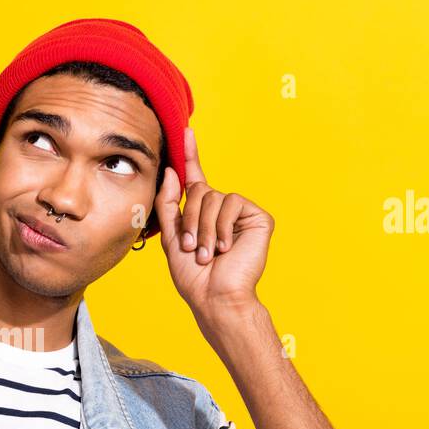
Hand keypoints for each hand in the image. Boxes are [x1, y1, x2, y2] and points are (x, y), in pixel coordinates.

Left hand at [153, 126, 274, 319]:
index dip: (190, 156)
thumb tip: (174, 171)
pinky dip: (223, 226)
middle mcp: (223, 210)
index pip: (196, 179)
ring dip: (205, 228)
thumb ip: (170, 203)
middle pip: (200, 191)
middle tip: (194, 248)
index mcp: (203, 214)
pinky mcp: (258, 217)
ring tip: (209, 253)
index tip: (186, 132)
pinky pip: (233, 202)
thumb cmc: (194, 276)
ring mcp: (241, 213)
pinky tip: (227, 247)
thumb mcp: (172, 238)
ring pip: (214, 197)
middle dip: (191, 220)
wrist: (216, 297)